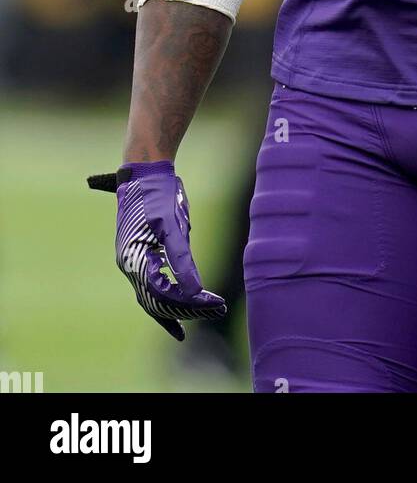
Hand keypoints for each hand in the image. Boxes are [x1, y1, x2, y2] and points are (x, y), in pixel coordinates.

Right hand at [88, 161, 226, 339]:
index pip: (163, 295)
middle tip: (218, 310)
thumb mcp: (173, 225)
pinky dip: (167, 301)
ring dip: (180, 308)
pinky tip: (183, 308)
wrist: (144, 172)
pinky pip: (151, 288)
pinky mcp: (139, 258)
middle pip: (158, 302)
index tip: (215, 304)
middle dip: (189, 309)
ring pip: (154, 299)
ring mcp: (132, 263)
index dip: (190, 303)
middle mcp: (130, 266)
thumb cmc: (159, 194)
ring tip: (208, 312)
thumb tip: (196, 291)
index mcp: (135, 259)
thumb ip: (182, 259)